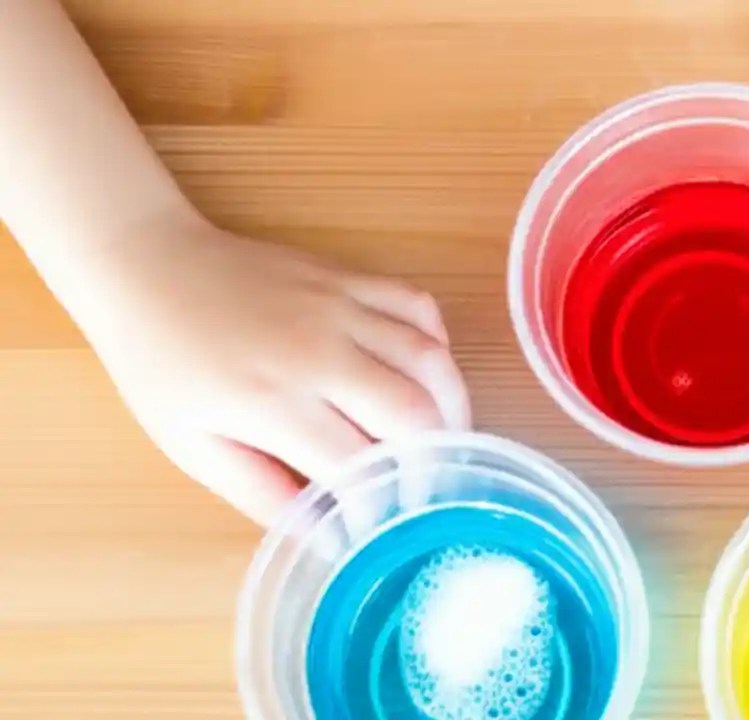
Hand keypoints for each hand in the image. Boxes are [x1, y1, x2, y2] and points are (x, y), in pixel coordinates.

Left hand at [70, 212, 469, 526]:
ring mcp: (341, 307)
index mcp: (271, 401)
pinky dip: (437, 346)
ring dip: (451, 405)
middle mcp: (318, 351)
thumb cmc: (163, 365)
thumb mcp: (194, 448)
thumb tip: (326, 538)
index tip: (389, 527)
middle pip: (413, 412)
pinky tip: (426, 376)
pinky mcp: (351, 279)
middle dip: (435, 458)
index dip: (383, 504)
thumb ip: (263, 495)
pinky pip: (420, 309)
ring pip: (430, 359)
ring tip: (447, 438)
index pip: (358, 465)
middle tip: (432, 486)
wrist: (146, 267)